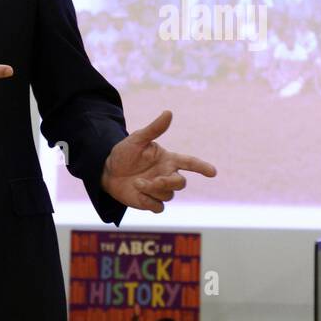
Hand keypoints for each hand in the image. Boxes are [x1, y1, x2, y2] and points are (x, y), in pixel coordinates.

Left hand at [101, 110, 216, 212]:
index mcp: (168, 159)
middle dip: (170, 182)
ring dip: (152, 190)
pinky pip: (159, 207)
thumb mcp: (137, 139)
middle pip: (181, 183)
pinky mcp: (150, 202)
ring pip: (168, 195)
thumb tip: (168, 113)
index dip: (202, 167)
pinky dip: (150, 202)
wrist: (107, 171)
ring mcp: (159, 190)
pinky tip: (138, 195)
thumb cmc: (124, 153)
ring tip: (136, 182)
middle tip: (154, 180)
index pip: (190, 163)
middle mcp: (166, 175)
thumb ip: (154, 128)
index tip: (213, 172)